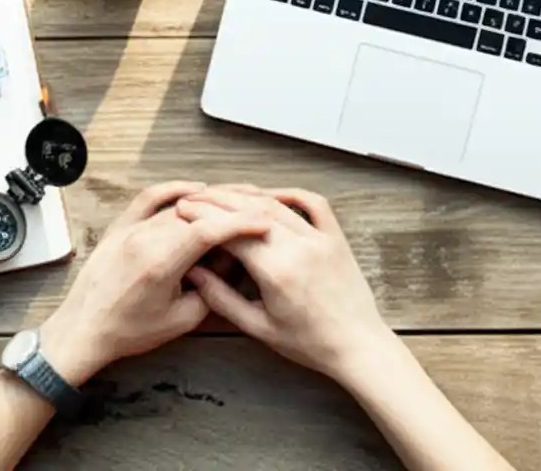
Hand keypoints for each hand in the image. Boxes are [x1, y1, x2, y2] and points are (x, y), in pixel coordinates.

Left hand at [39, 182, 270, 384]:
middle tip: (255, 211)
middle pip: (197, 212)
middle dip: (230, 210)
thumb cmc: (128, 331)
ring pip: (178, 204)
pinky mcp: (119, 227)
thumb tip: (231, 263)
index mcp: (160, 262)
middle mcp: (144, 238)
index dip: (240, 223)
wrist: (84, 330)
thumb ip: (211, 288)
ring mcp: (129, 229)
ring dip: (208, 202)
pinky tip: (195, 189)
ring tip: (234, 201)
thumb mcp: (181, 319)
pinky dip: (174, 189)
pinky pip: (149, 198)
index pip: (209, 230)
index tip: (262, 221)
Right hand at [177, 187, 392, 382]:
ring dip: (247, 194)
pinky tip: (272, 194)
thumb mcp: (259, 328)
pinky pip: (314, 204)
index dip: (203, 216)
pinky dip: (291, 194)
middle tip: (195, 197)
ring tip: (223, 194)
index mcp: (277, 271)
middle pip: (251, 210)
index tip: (184, 210)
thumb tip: (194, 273)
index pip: (232, 232)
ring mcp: (320, 239)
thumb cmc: (311, 344)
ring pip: (278, 203)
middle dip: (218, 199)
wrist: (357, 347)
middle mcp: (299, 248)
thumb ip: (222, 298)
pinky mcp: (336, 239)